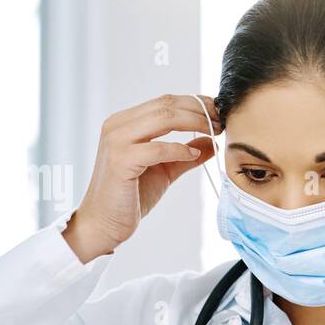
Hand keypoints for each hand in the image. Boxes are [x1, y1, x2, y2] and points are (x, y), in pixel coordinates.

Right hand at [63, 94, 219, 262]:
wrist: (103, 223)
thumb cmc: (131, 196)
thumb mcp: (165, 170)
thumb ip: (185, 155)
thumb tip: (212, 141)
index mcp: (125, 122)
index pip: (165, 101)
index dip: (195, 103)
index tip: (218, 111)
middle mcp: (118, 126)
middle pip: (166, 104)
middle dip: (199, 110)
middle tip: (221, 121)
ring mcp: (117, 141)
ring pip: (163, 118)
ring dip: (194, 123)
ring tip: (214, 132)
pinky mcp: (120, 161)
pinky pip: (157, 148)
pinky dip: (179, 150)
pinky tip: (193, 156)